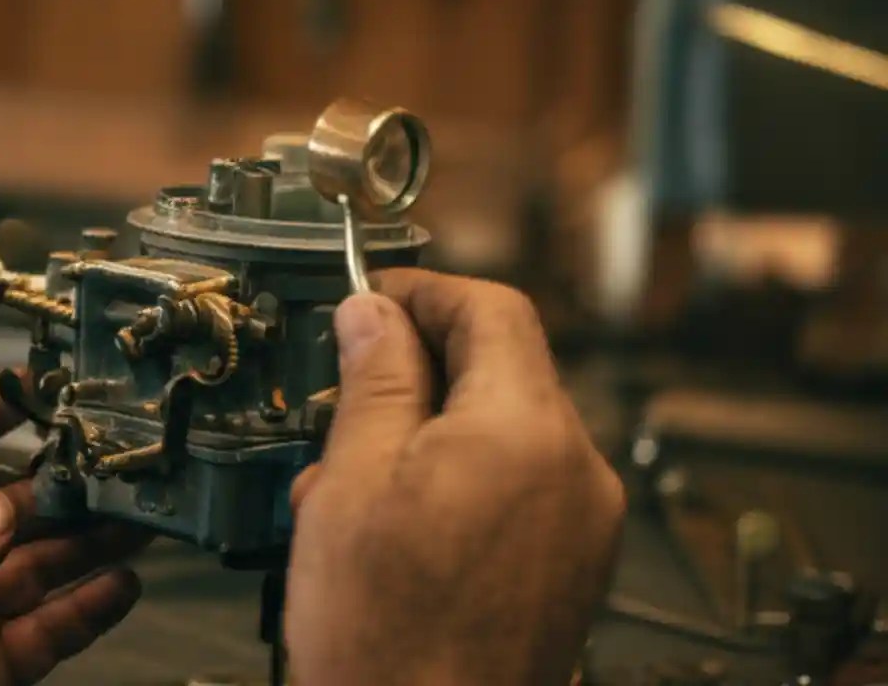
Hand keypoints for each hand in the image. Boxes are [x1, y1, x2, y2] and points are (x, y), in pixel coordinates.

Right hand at [286, 269, 624, 685]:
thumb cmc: (386, 641)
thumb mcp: (353, 483)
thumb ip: (375, 382)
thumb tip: (373, 315)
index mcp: (525, 432)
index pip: (493, 309)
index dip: (425, 293)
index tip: (375, 301)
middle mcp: (576, 469)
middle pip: (505, 365)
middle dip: (421, 364)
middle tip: (350, 385)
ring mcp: (584, 521)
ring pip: (506, 425)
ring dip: (433, 424)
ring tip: (358, 473)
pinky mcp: (574, 561)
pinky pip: (521, 482)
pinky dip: (462, 474)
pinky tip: (399, 515)